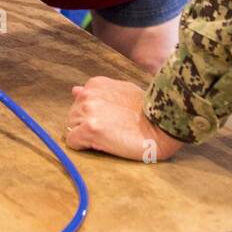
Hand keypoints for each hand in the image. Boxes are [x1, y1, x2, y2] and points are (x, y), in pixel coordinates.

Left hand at [64, 76, 183, 161]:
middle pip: (72, 116)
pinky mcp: (89, 130)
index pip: (79, 103)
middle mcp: (88, 95)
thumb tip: (75, 90)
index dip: (92, 116)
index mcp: (95, 84)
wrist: (160, 126)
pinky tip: (101, 145)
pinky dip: (83, 147)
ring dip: (85, 136)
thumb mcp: (122, 92)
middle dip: (86, 126)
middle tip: (109, 132)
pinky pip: (73, 142)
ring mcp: (88, 112)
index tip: (108, 122)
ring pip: (71, 128)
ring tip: (108, 138)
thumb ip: (99, 92)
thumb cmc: (146, 110)